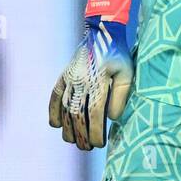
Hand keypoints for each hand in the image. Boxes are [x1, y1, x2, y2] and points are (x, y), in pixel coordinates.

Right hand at [49, 15, 133, 150]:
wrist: (101, 32)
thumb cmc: (118, 54)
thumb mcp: (127, 73)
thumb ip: (120, 96)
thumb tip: (112, 118)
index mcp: (98, 82)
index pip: (94, 114)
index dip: (94, 132)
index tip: (98, 144)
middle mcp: (81, 82)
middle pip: (77, 115)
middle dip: (81, 135)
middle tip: (86, 148)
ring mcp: (70, 79)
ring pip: (64, 109)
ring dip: (68, 128)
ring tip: (73, 141)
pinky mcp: (63, 75)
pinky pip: (54, 96)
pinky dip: (52, 111)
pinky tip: (55, 125)